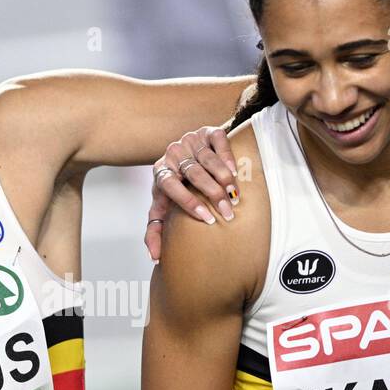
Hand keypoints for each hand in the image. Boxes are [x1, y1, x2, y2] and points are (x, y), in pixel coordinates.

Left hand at [145, 125, 240, 261]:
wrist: (189, 156)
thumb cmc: (176, 189)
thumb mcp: (163, 208)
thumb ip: (155, 231)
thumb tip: (155, 259)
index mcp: (160, 173)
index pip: (170, 186)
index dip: (188, 202)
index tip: (207, 219)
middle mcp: (172, 154)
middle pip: (194, 174)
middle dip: (212, 194)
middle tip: (228, 212)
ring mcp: (189, 141)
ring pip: (208, 159)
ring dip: (223, 178)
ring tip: (234, 196)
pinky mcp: (206, 131)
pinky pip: (218, 140)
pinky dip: (227, 156)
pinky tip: (234, 172)